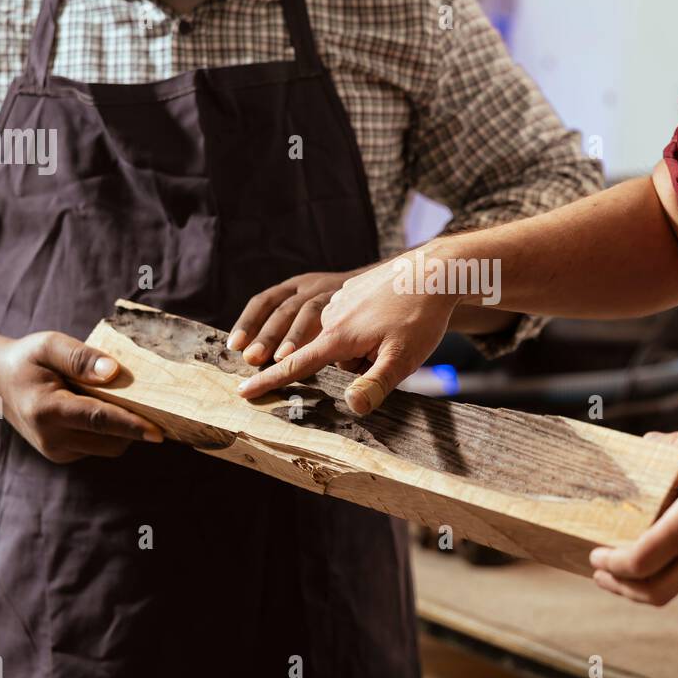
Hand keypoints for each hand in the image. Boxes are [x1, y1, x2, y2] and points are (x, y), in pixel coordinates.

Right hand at [0, 332, 164, 463]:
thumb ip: (80, 357)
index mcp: (46, 409)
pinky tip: (98, 408)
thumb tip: (114, 372)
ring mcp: (56, 451)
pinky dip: (109, 432)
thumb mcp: (49, 345)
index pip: (98, 419)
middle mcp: (51, 437)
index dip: (131, 425)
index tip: (159, 432)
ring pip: (109, 447)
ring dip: (123, 429)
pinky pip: (100, 446)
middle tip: (146, 397)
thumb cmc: (26, 359)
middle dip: (134, 424)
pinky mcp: (62, 455)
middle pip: (111, 438)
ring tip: (112, 398)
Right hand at [236, 258, 460, 414]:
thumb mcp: (403, 359)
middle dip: (353, 366)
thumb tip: (351, 407)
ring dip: (361, 348)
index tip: (243, 391)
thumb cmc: (420, 317)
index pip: (295, 365)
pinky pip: (349, 322)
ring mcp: (338, 299)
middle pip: (328, 357)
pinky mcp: (349, 290)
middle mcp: (330, 316)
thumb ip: (375, 385)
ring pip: (340, 340)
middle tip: (387, 352)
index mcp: (338, 335)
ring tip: (392, 335)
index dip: (269, 380)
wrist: (435, 270)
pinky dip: (365, 329)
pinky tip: (390, 319)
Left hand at [589, 432, 677, 605]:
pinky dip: (674, 567)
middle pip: (650, 592)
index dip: (610, 564)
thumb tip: (650, 440)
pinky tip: (671, 544)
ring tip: (626, 558)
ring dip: (644, 578)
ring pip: (674, 586)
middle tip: (599, 571)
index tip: (594, 554)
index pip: (638, 562)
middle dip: (618, 586)